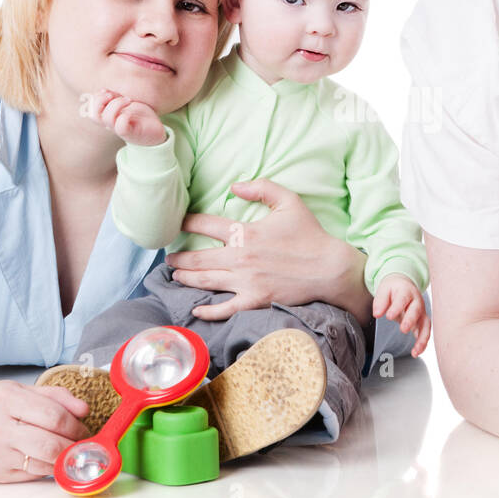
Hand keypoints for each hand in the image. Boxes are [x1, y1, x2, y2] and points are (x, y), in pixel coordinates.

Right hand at [0, 380, 90, 482]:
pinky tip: (49, 462)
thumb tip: (84, 410)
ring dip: (65, 461)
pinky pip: (32, 475)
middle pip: (50, 443)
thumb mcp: (20, 391)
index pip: (54, 415)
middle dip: (74, 446)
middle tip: (82, 445)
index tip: (83, 430)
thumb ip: (55, 396)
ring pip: (44, 462)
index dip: (76, 426)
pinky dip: (48, 469)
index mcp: (6, 398)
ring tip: (70, 453)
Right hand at [87, 88, 165, 146]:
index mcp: (107, 117)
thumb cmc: (140, 116)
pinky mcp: (131, 133)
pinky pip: (121, 127)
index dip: (95, 98)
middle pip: (93, 115)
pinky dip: (124, 117)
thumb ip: (114, 97)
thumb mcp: (125, 103)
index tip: (108, 91)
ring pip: (107, 118)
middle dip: (100, 101)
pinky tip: (132, 113)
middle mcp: (111, 124)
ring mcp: (119, 130)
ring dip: (116, 104)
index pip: (91, 109)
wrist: (155, 132)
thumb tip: (103, 90)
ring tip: (128, 100)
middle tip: (112, 95)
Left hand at [166, 179, 366, 321]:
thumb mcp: (289, 201)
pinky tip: (196, 309)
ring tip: (175, 275)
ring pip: (205, 280)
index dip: (187, 222)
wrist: (329, 268)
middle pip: (198, 257)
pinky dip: (208, 310)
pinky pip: (224, 308)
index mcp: (246, 232)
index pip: (206, 225)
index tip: (177, 223)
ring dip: (186, 278)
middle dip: (179, 257)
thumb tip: (234, 186)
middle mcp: (240, 257)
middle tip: (169, 257)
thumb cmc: (310, 235)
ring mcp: (246, 281)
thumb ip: (262, 187)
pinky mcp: (254, 300)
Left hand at [373, 273, 429, 356]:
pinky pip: (425, 332)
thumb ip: (380, 301)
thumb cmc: (394, 288)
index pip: (402, 299)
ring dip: (422, 338)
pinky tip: (416, 352)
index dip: (397, 308)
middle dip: (411, 320)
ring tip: (415, 350)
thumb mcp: (384, 290)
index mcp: (406, 291)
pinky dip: (422, 343)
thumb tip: (377, 313)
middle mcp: (417, 302)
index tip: (389, 316)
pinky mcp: (422, 321)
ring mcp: (421, 312)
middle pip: (416, 311)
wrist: (404, 284)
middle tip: (403, 329)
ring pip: (425, 324)